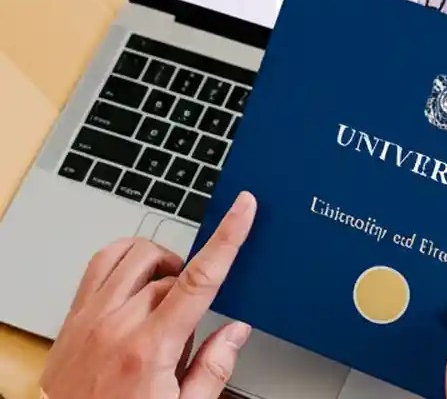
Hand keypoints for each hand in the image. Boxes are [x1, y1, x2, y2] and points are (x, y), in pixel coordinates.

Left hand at [41, 191, 257, 398]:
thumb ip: (214, 369)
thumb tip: (236, 331)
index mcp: (149, 350)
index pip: (199, 279)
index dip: (227, 238)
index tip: (243, 209)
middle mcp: (116, 326)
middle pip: (171, 276)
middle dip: (190, 294)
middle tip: (187, 331)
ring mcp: (89, 318)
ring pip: (136, 258)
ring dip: (162, 267)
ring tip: (167, 295)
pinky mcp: (72, 318)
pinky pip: (100, 263)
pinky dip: (126, 259)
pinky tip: (136, 279)